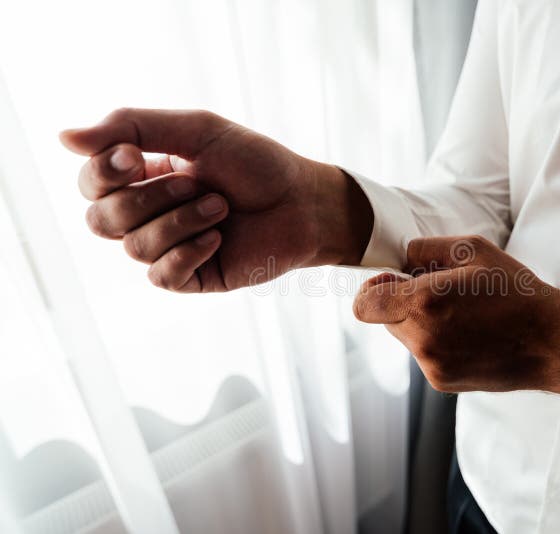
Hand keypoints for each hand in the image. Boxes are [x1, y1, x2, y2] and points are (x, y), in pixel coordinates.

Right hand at [60, 108, 371, 291]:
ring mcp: (169, 248)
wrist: (304, 202)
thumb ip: (133, 126)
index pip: (92, 183)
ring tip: (221, 208)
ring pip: (133, 246)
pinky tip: (218, 239)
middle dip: (149, 199)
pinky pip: (161, 275)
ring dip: (180, 222)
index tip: (136, 156)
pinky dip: (188, 252)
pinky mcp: (192, 277)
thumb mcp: (197, 131)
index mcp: (144, 178)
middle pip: (101, 220)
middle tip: (199, 184)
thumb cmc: (256, 163)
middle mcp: (150, 215)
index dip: (103, 173)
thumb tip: (64, 137)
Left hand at [352, 236, 559, 397]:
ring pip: (406, 338)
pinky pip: (425, 355)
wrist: (551, 342)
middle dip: (403, 303)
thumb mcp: (473, 250)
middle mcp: (422, 338)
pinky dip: (438, 343)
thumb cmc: (515, 292)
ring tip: (464, 315)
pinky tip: (470, 335)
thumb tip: (398, 260)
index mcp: (424, 302)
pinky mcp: (442, 382)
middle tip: (442, 293)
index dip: (372, 290)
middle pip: (385, 319)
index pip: (365, 304)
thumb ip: (424, 250)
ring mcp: (431, 365)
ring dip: (422, 324)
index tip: (393, 282)